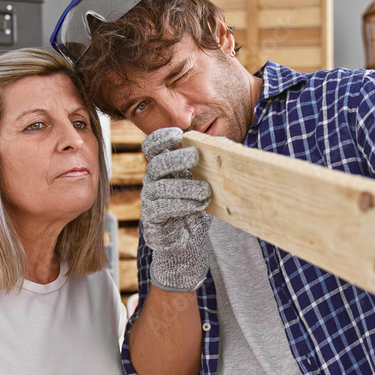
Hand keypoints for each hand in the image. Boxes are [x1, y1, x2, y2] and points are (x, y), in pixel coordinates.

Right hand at [140, 127, 212, 291]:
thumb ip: (211, 164)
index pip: (152, 146)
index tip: (179, 134)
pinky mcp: (152, 218)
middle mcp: (151, 181)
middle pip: (157, 163)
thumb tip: (225, 143)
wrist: (187, 240)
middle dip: (177, 158)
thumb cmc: (195, 207)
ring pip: (162, 186)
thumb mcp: (204, 183)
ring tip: (206, 191)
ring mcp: (149, 199)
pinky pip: (163, 207)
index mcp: (162, 168)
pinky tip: (199, 205)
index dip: (161, 137)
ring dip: (187, 186)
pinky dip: (183, 204)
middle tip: (196, 156)